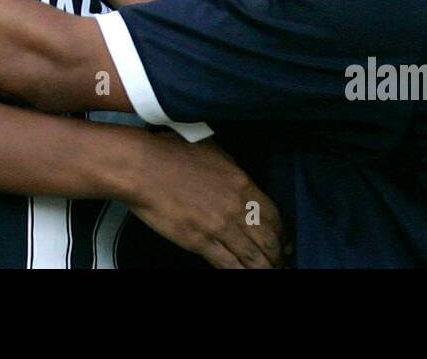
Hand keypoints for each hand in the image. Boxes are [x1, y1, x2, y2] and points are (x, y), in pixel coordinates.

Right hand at [127, 133, 285, 268]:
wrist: (142, 166)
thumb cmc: (172, 152)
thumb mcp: (215, 151)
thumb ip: (233, 172)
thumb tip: (242, 182)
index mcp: (242, 184)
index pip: (274, 216)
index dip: (282, 234)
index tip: (284, 242)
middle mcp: (236, 208)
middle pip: (268, 240)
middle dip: (278, 255)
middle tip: (282, 262)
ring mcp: (219, 227)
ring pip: (252, 257)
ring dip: (265, 268)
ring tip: (271, 272)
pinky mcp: (199, 242)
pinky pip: (227, 264)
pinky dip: (240, 272)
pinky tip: (244, 274)